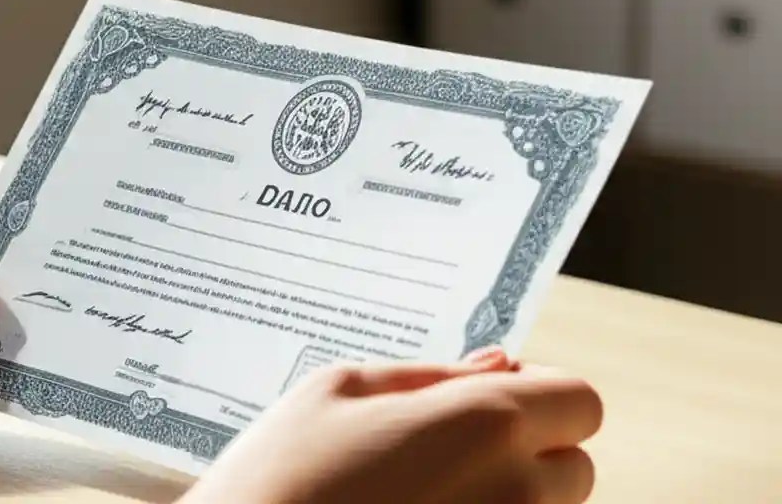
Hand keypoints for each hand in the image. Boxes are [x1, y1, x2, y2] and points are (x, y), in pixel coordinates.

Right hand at [182, 352, 601, 503]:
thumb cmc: (275, 476)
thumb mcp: (336, 391)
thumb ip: (428, 376)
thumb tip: (498, 364)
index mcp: (484, 424)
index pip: (581, 402)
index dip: (540, 396)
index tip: (491, 401)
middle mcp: (515, 493)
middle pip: (575, 466)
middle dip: (531, 453)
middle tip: (450, 450)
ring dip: (511, 497)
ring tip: (426, 491)